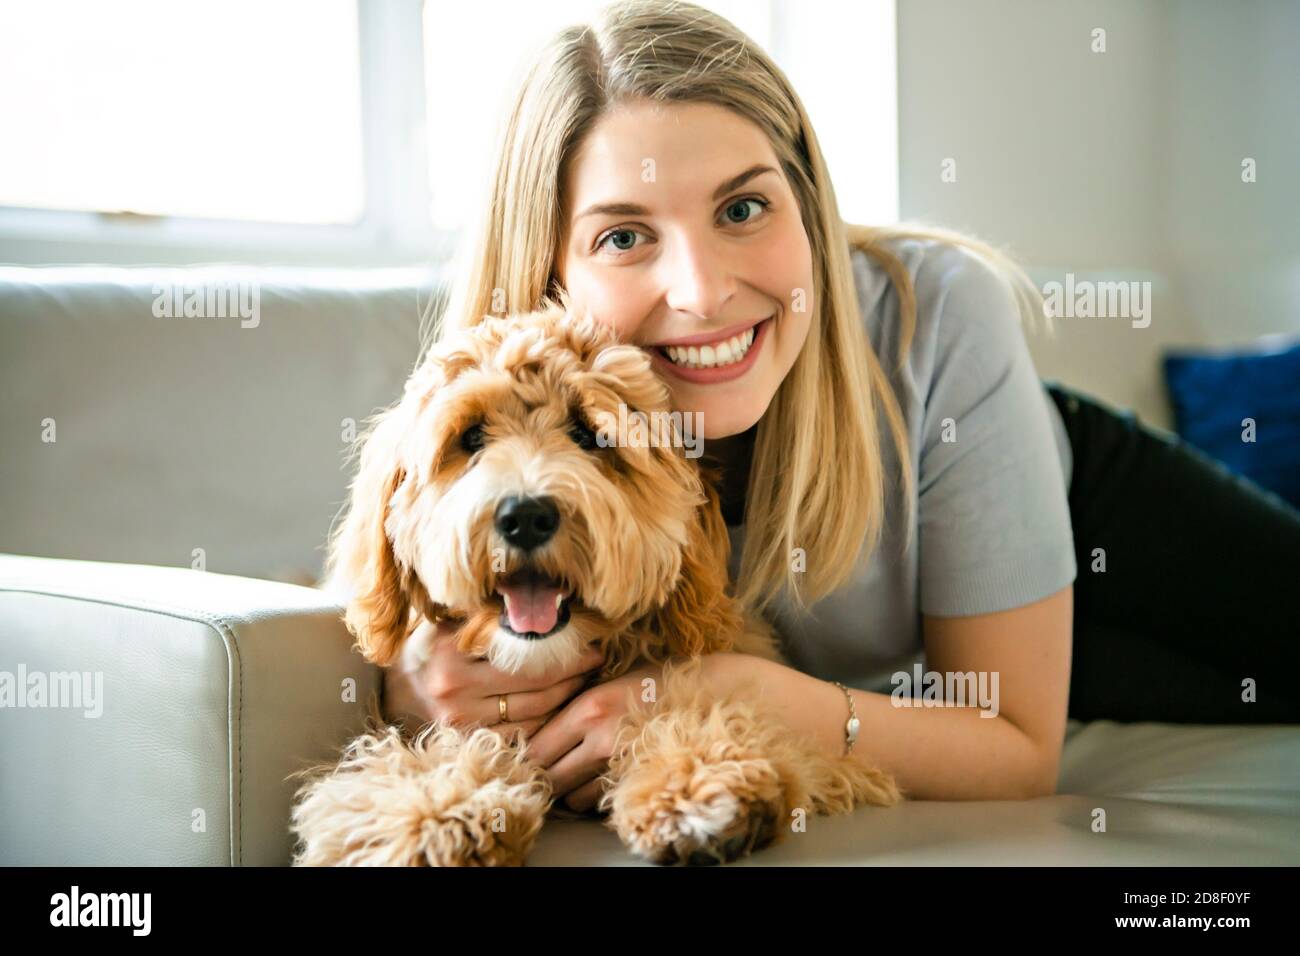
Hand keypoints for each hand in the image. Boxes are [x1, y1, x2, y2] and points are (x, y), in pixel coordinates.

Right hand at [381, 618, 604, 741]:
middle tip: (596, 660)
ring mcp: (459, 723)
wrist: (400, 689)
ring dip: (566, 698)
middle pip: (534, 686)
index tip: (590, 640)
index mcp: (451, 651)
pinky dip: (547, 722)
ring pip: (534, 714)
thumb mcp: (454, 620)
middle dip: (573, 673)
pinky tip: (561, 706)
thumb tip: (545, 596)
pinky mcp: (467, 744)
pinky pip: (522, 737)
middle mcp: (452, 690)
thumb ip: (491, 612)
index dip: (564, 649)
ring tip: (585, 679)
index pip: (524, 654)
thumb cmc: (436, 645)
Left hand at [523, 662, 663, 812]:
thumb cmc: (655, 682)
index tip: (530, 758)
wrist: (707, 693)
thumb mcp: (608, 682)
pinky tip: (604, 779)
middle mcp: (600, 737)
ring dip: (572, 792)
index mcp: (588, 708)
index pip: (537, 749)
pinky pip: (602, 802)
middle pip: (550, 779)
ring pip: (574, 798)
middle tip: (551, 772)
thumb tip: (539, 728)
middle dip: (546, 780)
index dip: (529, 759)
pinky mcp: (638, 779)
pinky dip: (597, 797)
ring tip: (581, 775)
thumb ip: (574, 705)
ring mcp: (621, 763)